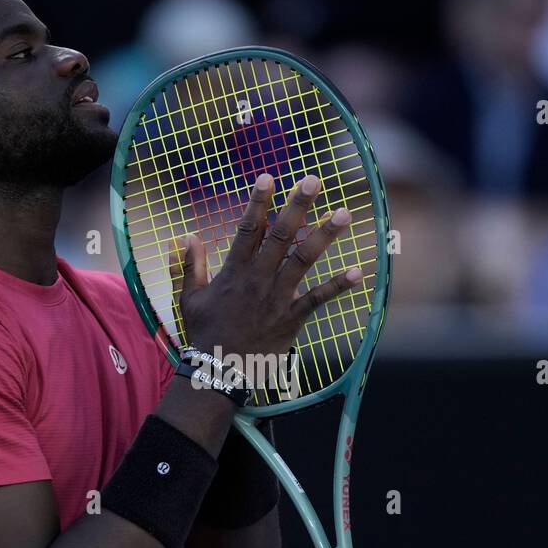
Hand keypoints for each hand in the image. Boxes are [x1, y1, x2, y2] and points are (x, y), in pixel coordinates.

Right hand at [177, 172, 361, 365]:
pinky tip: (359, 271)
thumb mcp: (189, 297)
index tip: (268, 177)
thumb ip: (190, 266)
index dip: (259, 202)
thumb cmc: (203, 333)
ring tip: (344, 212)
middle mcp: (258, 278)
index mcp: (234, 271)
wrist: (219, 370)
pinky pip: (318, 298)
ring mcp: (277, 297)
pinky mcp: (292, 317)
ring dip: (325, 235)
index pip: (248, 228)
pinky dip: (338, 285)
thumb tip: (189, 237)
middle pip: (281, 235)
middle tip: (313, 180)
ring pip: (304, 259)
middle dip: (297, 205)